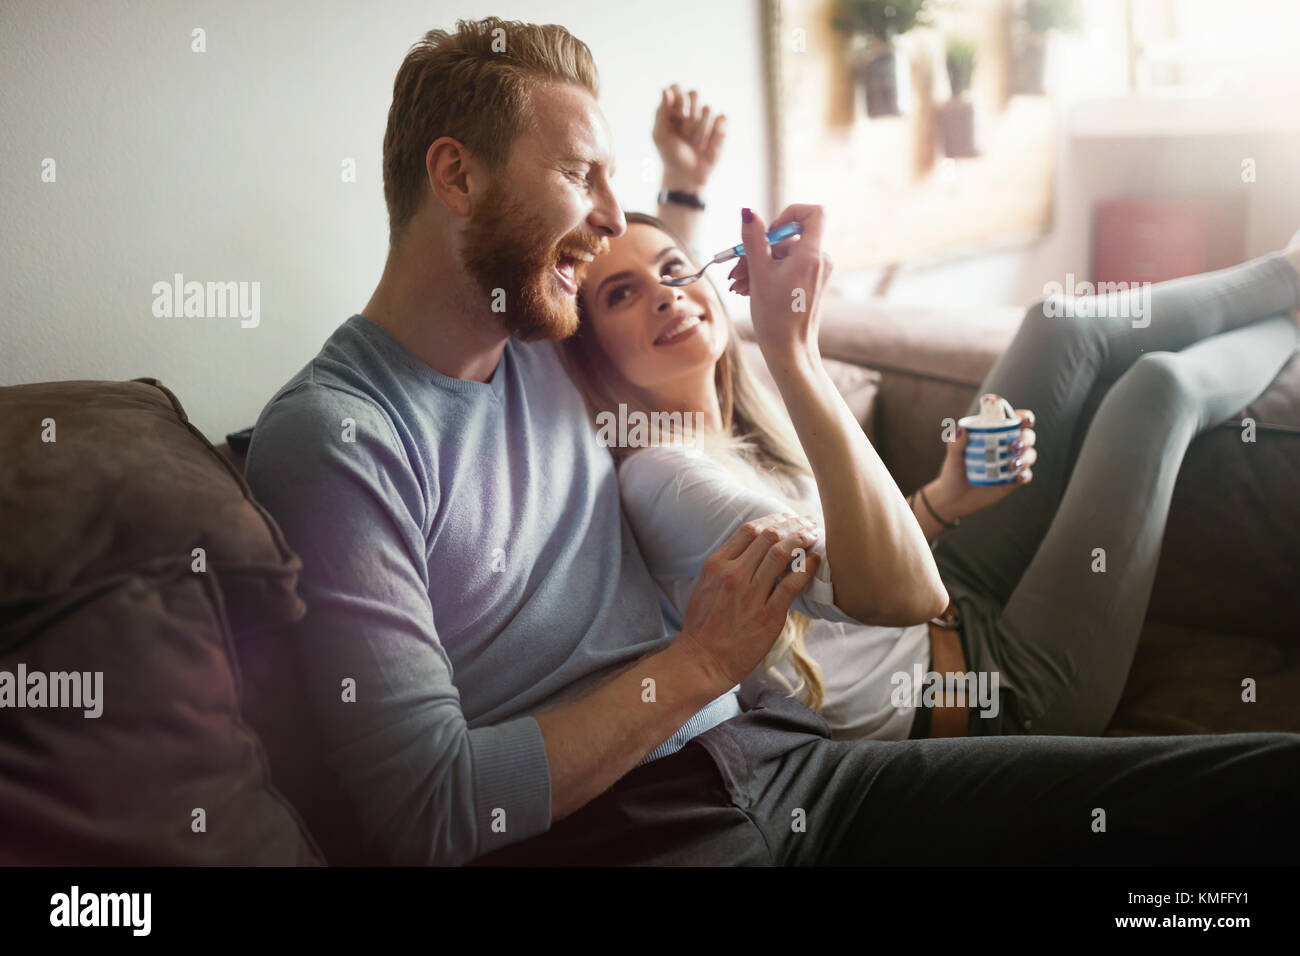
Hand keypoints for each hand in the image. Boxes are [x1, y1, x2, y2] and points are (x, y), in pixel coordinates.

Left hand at [653, 85, 726, 191]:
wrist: (686, 175)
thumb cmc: (670, 155)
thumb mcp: (660, 135)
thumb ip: (661, 112)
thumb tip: (666, 90)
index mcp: (673, 107)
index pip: (677, 88)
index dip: (680, 99)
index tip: (679, 115)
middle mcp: (690, 108)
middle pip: (695, 93)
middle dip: (690, 115)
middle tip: (685, 133)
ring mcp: (706, 117)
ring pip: (707, 109)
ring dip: (699, 130)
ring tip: (694, 144)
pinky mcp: (720, 126)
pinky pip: (721, 119)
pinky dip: (715, 132)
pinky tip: (708, 144)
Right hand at [677, 513, 821, 688]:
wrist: (702, 661)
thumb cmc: (703, 626)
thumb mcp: (706, 586)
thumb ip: (726, 566)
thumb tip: (751, 550)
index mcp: (717, 566)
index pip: (749, 530)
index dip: (773, 520)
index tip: (787, 519)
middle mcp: (733, 575)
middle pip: (769, 536)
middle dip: (792, 525)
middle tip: (806, 523)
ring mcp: (751, 595)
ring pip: (781, 554)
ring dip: (802, 540)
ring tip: (813, 535)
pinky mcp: (769, 615)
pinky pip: (792, 584)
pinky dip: (807, 567)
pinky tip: (815, 560)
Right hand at [728, 205, 832, 368]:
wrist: (789, 352)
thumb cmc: (775, 317)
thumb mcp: (759, 274)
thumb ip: (754, 239)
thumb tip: (748, 212)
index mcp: (812, 255)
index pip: (813, 213)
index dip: (789, 214)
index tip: (769, 232)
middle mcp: (820, 260)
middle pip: (788, 238)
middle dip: (760, 249)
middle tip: (737, 270)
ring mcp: (816, 272)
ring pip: (784, 255)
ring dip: (758, 265)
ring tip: (739, 284)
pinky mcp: (811, 283)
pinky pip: (788, 268)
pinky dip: (769, 274)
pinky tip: (749, 288)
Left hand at [931, 404, 1037, 519]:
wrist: (954, 499)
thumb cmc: (953, 473)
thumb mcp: (953, 458)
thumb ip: (955, 445)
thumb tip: (961, 430)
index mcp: (994, 434)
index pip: (1014, 421)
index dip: (1025, 417)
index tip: (1026, 420)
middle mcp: (1006, 446)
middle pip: (1027, 436)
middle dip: (1026, 439)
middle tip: (1014, 447)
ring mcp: (1011, 463)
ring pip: (1029, 455)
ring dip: (1026, 457)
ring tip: (1012, 465)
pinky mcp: (1013, 480)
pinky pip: (1026, 475)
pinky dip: (1025, 475)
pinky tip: (1018, 477)